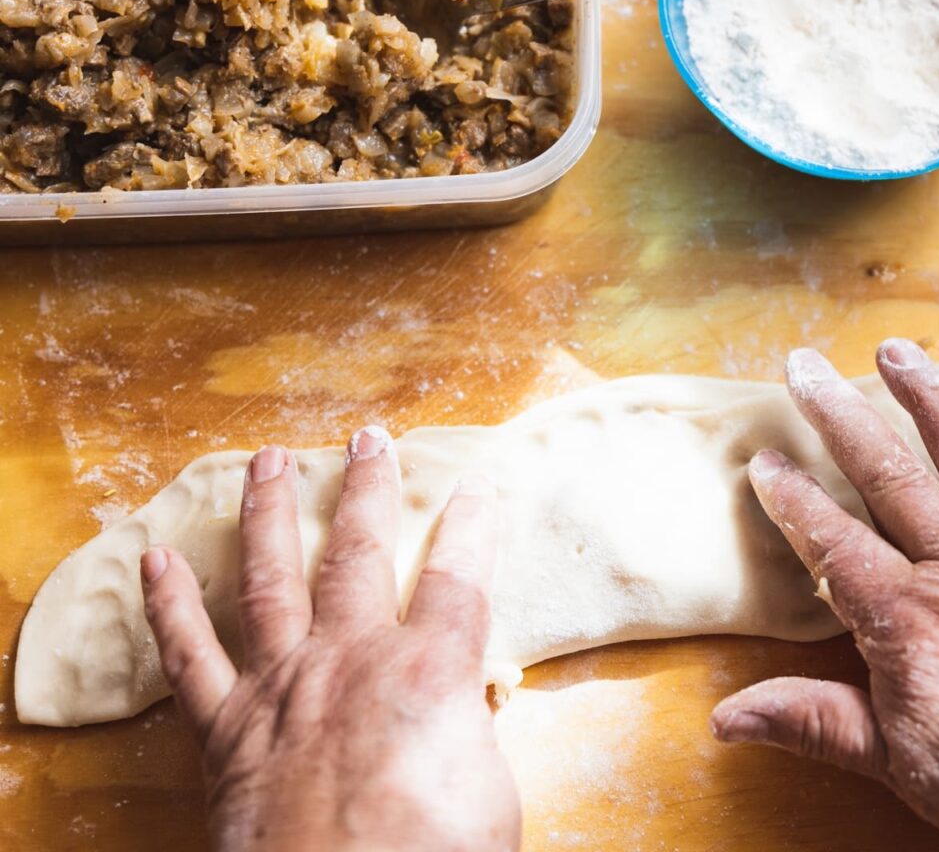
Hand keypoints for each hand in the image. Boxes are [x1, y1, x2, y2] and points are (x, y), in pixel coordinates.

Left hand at [140, 426, 517, 851]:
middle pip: (359, 553)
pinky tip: (155, 560)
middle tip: (367, 439)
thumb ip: (473, 734)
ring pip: (271, 578)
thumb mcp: (489, 793)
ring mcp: (283, 686)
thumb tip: (468, 710)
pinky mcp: (227, 730)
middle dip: (365, 489)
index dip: (474, 529)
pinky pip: (190, 656)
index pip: (460, 578)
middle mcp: (353, 659)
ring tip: (268, 462)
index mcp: (430, 671)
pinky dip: (169, 605)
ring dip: (268, 513)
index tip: (476, 487)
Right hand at [713, 340, 938, 851]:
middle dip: (839, 417)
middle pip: (888, 476)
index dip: (792, 501)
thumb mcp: (902, 765)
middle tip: (803, 368)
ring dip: (925, 396)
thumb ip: (817, 724)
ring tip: (892, 350)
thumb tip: (726, 718)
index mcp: (911, 621)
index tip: (762, 460)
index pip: (833, 543)